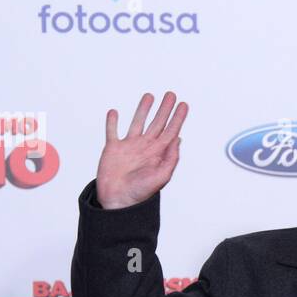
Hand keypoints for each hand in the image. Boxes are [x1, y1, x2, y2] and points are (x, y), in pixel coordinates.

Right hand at [95, 91, 188, 208]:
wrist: (118, 200)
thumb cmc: (140, 193)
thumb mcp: (162, 176)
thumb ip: (171, 158)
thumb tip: (178, 139)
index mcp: (158, 153)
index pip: (171, 131)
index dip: (178, 117)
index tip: (184, 105)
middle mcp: (145, 147)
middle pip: (157, 123)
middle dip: (165, 109)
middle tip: (171, 95)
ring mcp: (129, 147)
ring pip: (137, 122)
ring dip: (143, 109)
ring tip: (149, 97)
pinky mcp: (113, 149)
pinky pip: (112, 131)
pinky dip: (112, 122)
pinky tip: (114, 112)